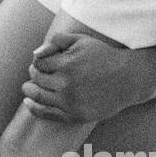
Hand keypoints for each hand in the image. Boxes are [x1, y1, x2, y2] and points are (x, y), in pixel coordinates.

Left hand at [22, 33, 155, 121]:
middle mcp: (67, 84)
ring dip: (29, 92)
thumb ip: (56, 41)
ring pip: (38, 98)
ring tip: (28, 89)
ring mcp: (71, 102)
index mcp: (67, 64)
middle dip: (33, 75)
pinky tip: (29, 103)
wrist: (128, 79)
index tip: (40, 63)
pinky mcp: (76, 115)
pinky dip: (35, 108)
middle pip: (36, 80)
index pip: (38, 63)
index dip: (36, 62)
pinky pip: (48, 114)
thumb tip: (35, 54)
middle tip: (34, 74)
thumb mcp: (81, 40)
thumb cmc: (103, 56)